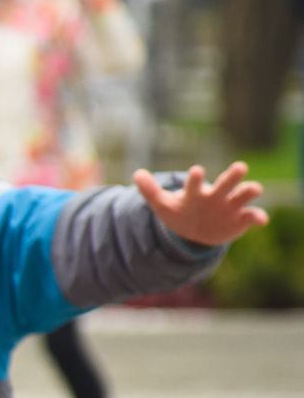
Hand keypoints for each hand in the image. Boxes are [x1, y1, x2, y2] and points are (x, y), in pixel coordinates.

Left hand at [133, 163, 267, 246]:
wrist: (194, 231)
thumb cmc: (179, 213)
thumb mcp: (163, 205)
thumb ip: (150, 191)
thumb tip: (136, 173)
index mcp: (195, 192)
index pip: (195, 182)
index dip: (195, 178)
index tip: (196, 171)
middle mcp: (216, 195)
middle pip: (226, 183)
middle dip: (232, 176)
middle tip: (240, 166)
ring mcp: (230, 206)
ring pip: (242, 196)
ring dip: (249, 191)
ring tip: (254, 188)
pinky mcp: (240, 220)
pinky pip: (252, 216)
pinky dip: (258, 217)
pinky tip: (261, 219)